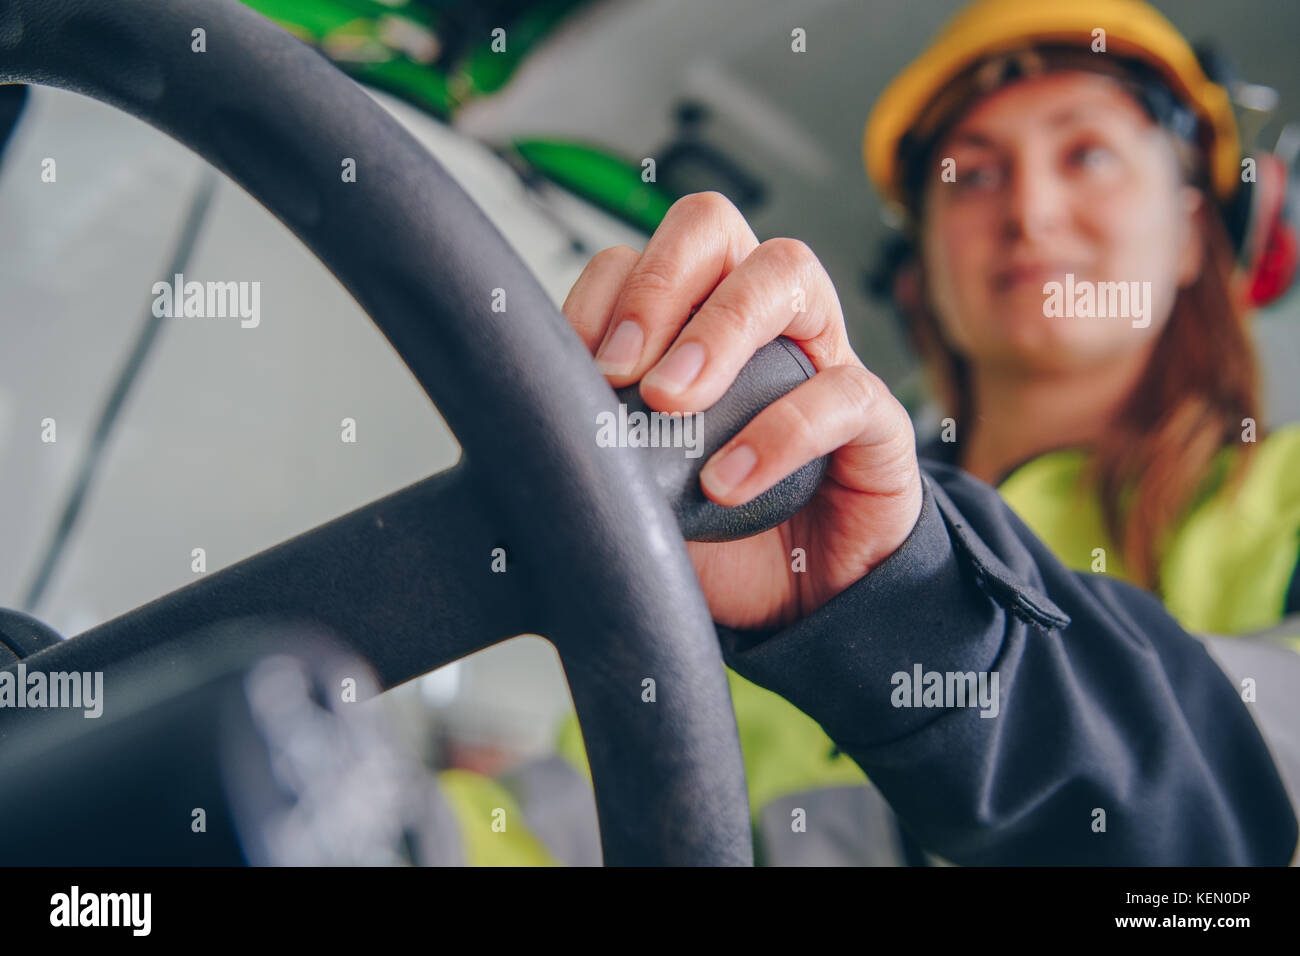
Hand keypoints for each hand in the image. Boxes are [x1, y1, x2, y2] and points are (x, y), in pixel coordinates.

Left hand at [562, 192, 923, 631]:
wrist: (802, 600)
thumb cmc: (719, 531)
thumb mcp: (641, 485)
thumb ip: (600, 443)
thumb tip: (530, 429)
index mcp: (691, 321)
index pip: (638, 255)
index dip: (601, 297)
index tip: (576, 370)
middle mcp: (756, 319)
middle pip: (712, 225)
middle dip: (658, 283)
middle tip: (623, 372)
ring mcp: (820, 356)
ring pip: (787, 271)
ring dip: (720, 328)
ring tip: (672, 403)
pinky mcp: (874, 419)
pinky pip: (840, 393)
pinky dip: (779, 431)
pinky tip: (729, 480)